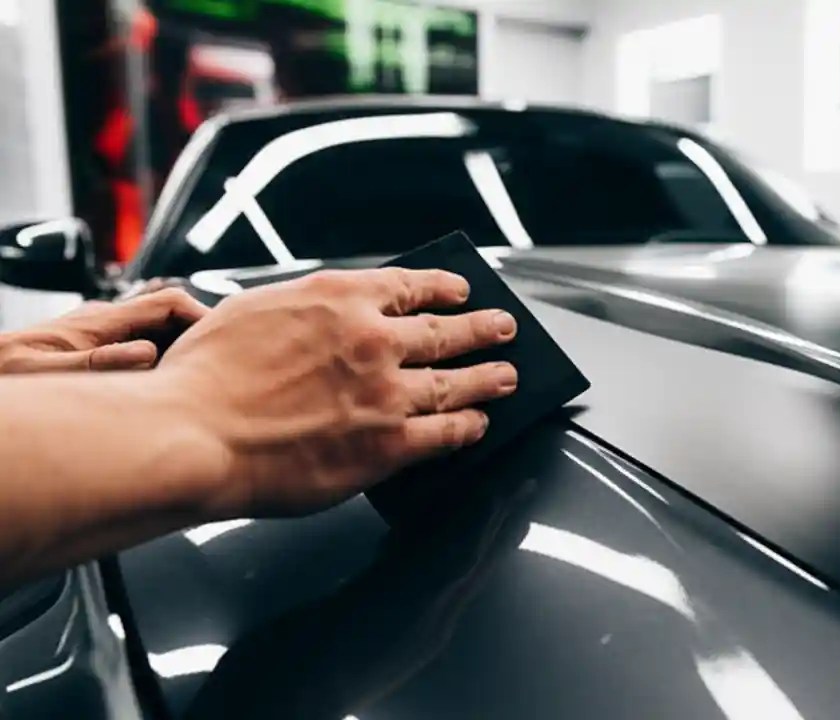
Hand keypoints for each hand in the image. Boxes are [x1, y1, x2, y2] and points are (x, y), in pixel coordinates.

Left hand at [0, 287, 208, 373]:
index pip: (168, 302)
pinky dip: (164, 365)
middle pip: (171, 317)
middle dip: (199, 336)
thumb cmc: (4, 373)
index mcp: (101, 320)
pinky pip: (143, 350)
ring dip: (182, 353)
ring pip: (160, 335)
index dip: (202, 316)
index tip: (223, 341)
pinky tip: (167, 392)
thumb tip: (148, 355)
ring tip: (201, 383)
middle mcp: (108, 322)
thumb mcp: (45, 371)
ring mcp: (105, 335)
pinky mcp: (100, 350)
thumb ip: (95, 363)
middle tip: (223, 368)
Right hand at [157, 268, 518, 518]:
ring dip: (489, 377)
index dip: (442, 288)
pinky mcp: (387, 444)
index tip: (461, 290)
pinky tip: (479, 424)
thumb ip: (302, 309)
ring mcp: (386, 392)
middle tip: (506, 326)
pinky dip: (468, 427)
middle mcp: (373, 339)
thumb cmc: (204, 377)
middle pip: (445, 331)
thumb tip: (326, 313)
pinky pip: (445, 433)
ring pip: (457, 381)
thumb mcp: (253, 310)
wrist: (193, 434)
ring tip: (508, 375)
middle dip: (482, 328)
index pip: (409, 286)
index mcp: (338, 297)